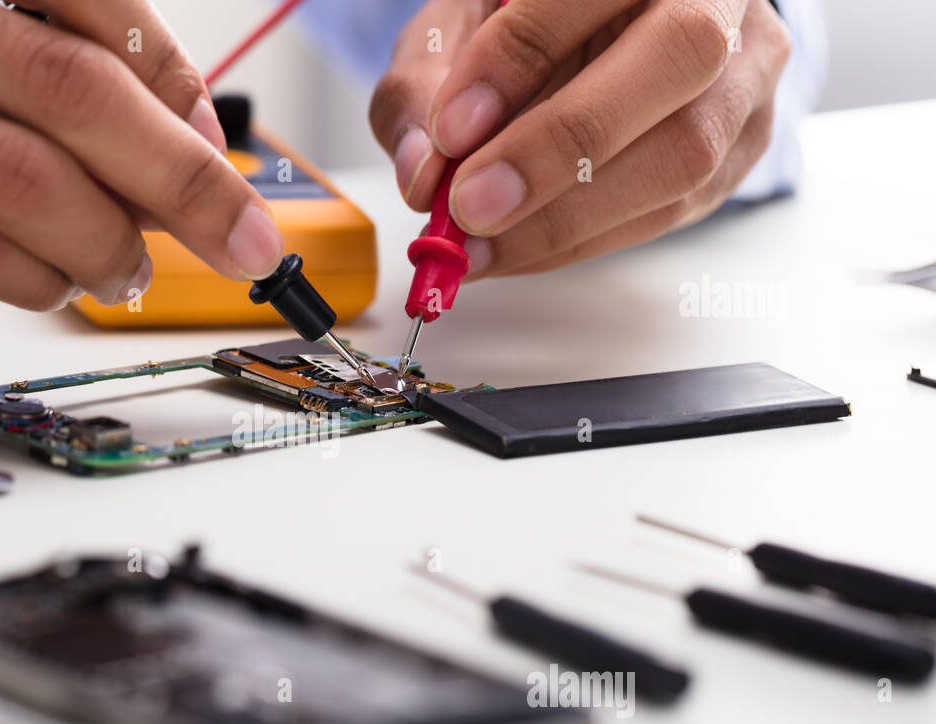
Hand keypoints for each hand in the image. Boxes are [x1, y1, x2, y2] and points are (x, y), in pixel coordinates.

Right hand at [0, 0, 283, 306]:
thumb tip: (144, 129)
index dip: (169, 76)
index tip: (211, 138)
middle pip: (69, 90)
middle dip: (182, 175)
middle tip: (240, 231)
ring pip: (14, 175)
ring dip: (104, 238)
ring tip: (129, 267)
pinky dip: (22, 276)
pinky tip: (46, 285)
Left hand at [370, 0, 790, 275]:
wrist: (610, 33)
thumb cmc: (526, 26)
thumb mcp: (456, 31)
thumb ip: (424, 86)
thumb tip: (420, 172)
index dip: (518, 56)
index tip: (451, 128)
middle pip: (677, 56)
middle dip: (560, 148)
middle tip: (471, 205)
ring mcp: (751, 68)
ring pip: (686, 150)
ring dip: (567, 217)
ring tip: (478, 246)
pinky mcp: (746, 141)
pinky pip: (675, 208)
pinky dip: (581, 240)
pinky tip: (516, 250)